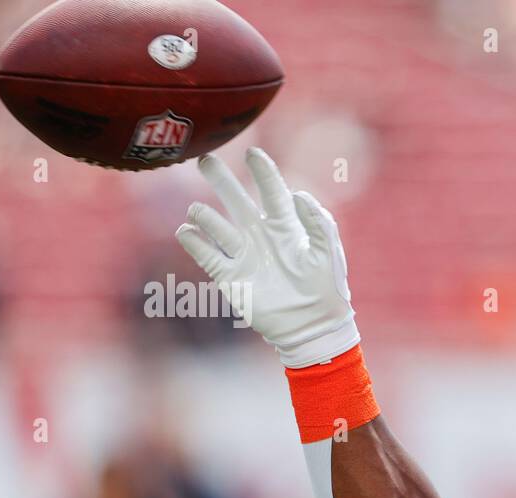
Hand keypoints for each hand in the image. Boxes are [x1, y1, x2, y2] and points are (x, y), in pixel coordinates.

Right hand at [176, 148, 358, 367]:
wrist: (313, 327)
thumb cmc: (326, 289)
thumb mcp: (328, 252)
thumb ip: (318, 221)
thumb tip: (298, 194)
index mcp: (287, 227)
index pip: (271, 192)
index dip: (262, 172)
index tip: (252, 153)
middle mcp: (261, 236)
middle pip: (236, 200)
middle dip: (221, 179)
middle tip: (205, 159)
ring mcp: (244, 255)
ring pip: (217, 226)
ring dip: (204, 215)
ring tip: (197, 210)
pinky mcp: (230, 277)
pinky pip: (207, 255)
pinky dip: (194, 242)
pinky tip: (187, 231)